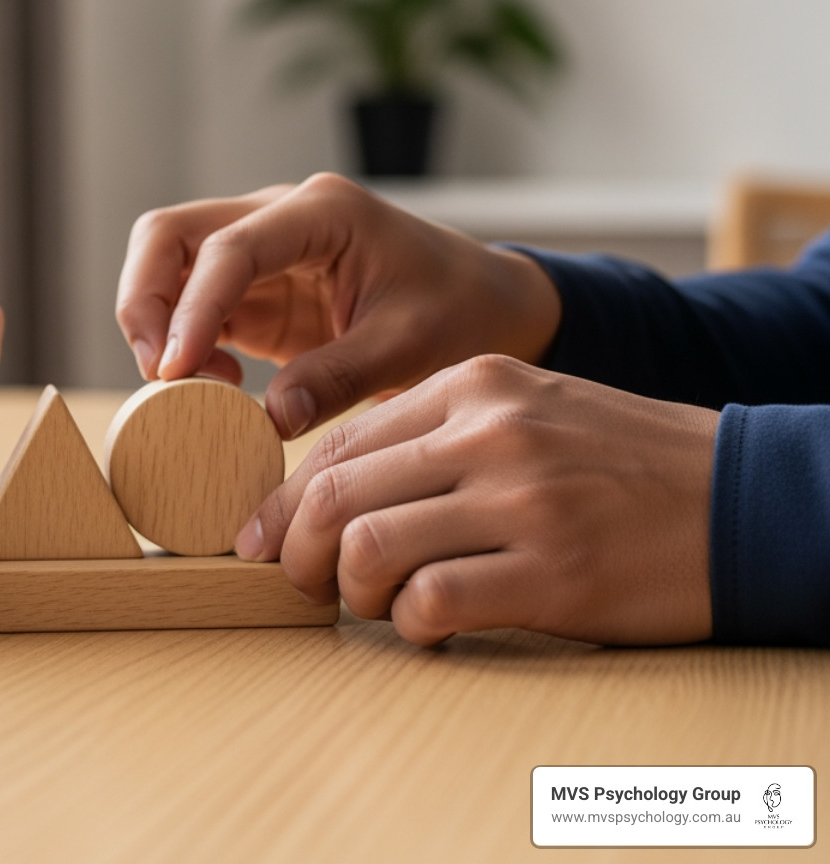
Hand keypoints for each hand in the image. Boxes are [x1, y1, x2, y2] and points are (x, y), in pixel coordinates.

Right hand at [116, 174, 562, 436]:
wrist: (487, 307)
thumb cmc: (461, 312)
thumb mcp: (412, 348)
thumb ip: (339, 376)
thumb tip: (267, 418)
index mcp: (322, 212)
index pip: (228, 248)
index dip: (192, 307)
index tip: (176, 369)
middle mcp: (278, 217)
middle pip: (167, 236)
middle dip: (144, 301)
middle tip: (159, 373)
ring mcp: (259, 254)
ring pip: (166, 268)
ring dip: (155, 325)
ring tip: (190, 389)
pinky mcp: (253, 295)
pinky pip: (190, 310)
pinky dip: (183, 348)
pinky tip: (218, 388)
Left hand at [236, 355, 716, 645]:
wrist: (748, 497)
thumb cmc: (623, 464)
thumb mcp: (530, 411)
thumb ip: (436, 437)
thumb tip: (329, 490)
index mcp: (476, 384)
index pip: (340, 441)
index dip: (286, 499)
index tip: (265, 536)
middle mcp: (490, 433)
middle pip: (335, 493)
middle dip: (292, 549)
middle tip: (295, 583)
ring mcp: (522, 501)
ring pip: (367, 547)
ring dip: (347, 591)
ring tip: (373, 604)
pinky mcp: (552, 573)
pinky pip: (430, 602)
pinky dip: (411, 626)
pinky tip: (431, 628)